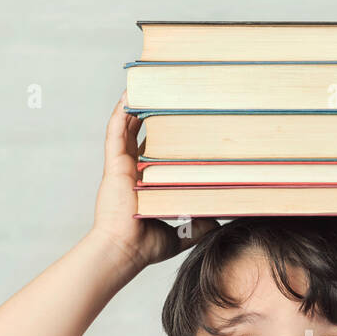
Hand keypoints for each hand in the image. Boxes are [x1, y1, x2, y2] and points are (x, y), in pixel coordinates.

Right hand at [91, 91, 218, 267]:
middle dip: (147, 114)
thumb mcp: (183, 231)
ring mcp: (122, 166)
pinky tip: (128, 95)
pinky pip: (115, 132)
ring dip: (134, 106)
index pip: (153, 153)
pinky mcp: (114, 165)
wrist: (126, 251)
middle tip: (161, 94)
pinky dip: (121, 113)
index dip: (162, 137)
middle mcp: (132, 171)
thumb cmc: (147, 245)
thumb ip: (201, 224)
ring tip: (144, 84)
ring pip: (126, 128)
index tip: (176, 122)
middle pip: (140, 134)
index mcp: (145, 183)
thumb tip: (222, 218)